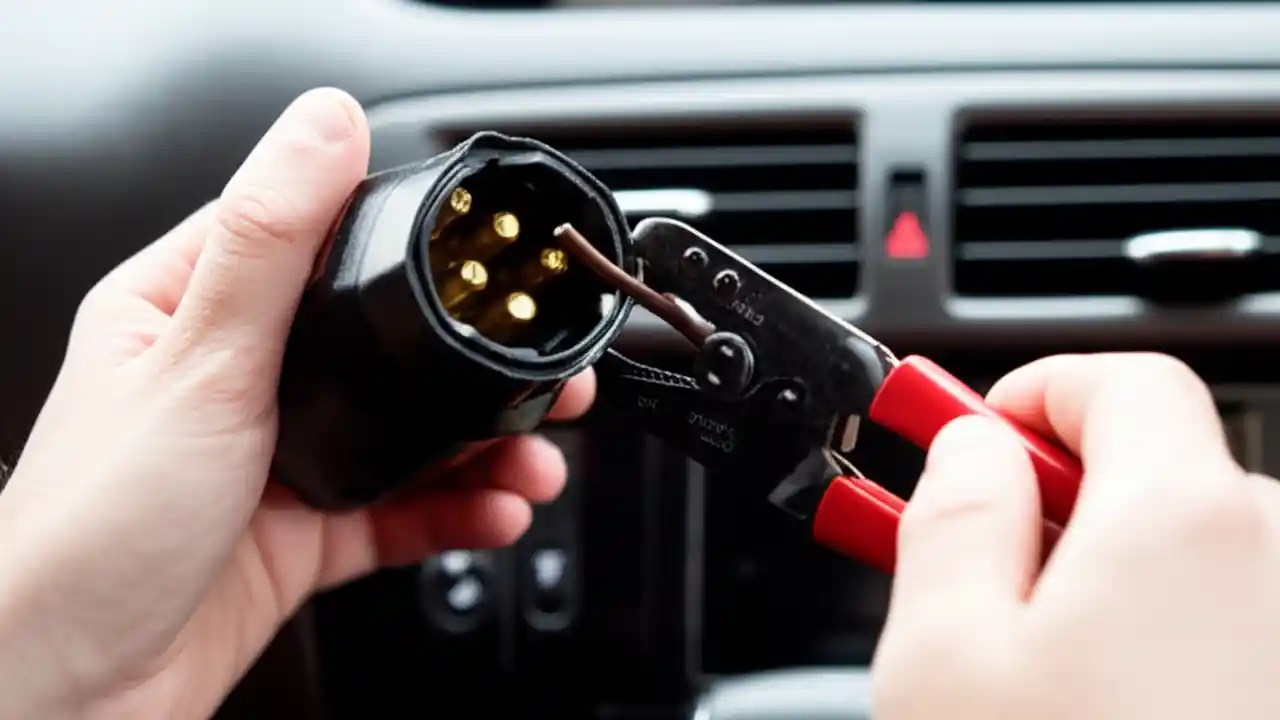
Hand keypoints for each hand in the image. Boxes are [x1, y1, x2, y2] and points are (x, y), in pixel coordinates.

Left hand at [0, 88, 590, 719]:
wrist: (73, 693)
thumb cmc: (91, 532)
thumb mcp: (198, 362)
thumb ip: (272, 241)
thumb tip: (325, 124)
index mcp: (186, 311)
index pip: (309, 241)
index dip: (401, 239)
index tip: (481, 253)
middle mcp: (237, 380)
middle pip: (382, 346)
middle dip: (471, 363)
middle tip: (542, 372)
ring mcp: (278, 458)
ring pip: (407, 432)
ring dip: (483, 445)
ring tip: (534, 456)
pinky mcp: (305, 532)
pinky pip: (403, 508)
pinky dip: (459, 510)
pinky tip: (496, 511)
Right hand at [872, 352, 1279, 718]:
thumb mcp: (942, 657)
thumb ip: (954, 517)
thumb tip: (969, 450)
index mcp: (1184, 526)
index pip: (1129, 382)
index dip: (1036, 394)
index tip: (970, 431)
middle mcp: (1278, 570)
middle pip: (1162, 472)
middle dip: (1061, 500)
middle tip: (978, 565)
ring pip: (1195, 560)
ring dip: (1110, 577)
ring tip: (1034, 660)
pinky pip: (1232, 627)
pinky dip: (1162, 637)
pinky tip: (1098, 700)